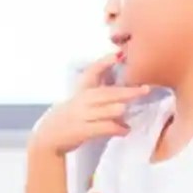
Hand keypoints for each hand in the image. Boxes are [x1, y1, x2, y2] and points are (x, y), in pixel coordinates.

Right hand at [29, 52, 150, 156]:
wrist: (47, 138)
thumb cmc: (67, 118)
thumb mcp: (77, 101)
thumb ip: (96, 93)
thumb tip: (120, 89)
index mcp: (80, 91)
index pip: (91, 72)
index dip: (104, 63)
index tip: (118, 54)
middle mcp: (81, 101)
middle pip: (107, 93)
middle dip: (127, 91)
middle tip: (145, 89)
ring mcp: (81, 116)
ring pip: (106, 109)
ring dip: (120, 110)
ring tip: (130, 110)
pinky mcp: (82, 130)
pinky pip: (104, 127)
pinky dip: (118, 128)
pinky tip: (126, 129)